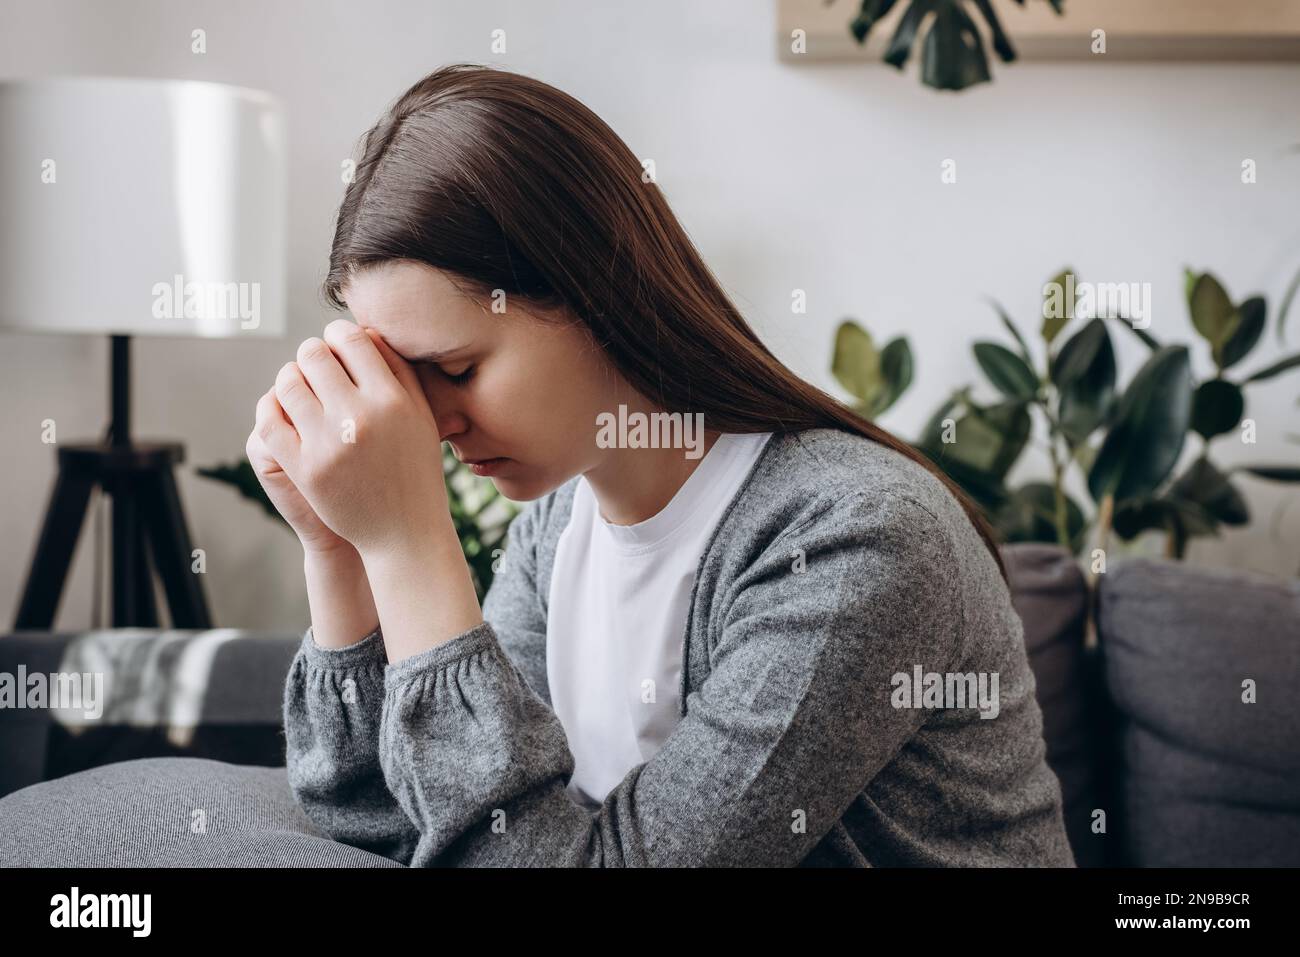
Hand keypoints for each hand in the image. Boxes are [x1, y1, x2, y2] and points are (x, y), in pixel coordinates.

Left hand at [253, 319, 452, 559]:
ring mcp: (328, 443)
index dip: (339, 333)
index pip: (352, 339)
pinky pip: (270, 420)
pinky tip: (283, 412)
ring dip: (290, 378)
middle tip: (315, 365)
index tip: (337, 343)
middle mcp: (360, 417)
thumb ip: (398, 371)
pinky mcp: (304, 468)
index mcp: (392, 399)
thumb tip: (364, 332)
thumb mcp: (421, 417)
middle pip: (313, 354)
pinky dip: (271, 409)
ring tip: (300, 388)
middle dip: (311, 354)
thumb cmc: (415, 470)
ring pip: (286, 383)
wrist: (404, 533)